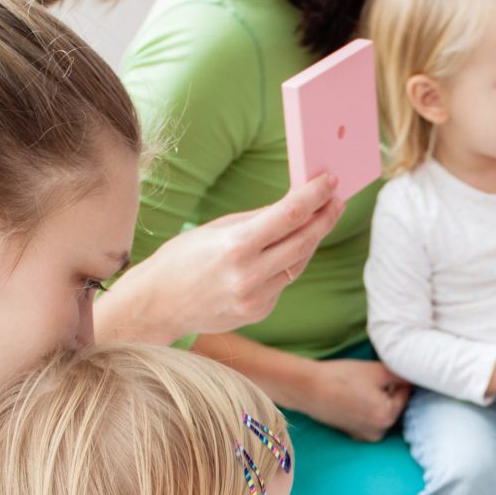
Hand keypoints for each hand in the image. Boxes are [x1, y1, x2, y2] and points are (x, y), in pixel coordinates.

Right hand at [101, 175, 342, 343]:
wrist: (158, 304)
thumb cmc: (182, 259)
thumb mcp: (216, 229)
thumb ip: (258, 219)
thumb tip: (295, 204)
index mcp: (235, 246)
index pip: (289, 216)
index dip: (314, 196)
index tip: (330, 182)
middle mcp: (249, 275)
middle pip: (303, 241)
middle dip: (325, 218)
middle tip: (337, 201)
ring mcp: (256, 299)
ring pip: (298, 264)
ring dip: (311, 240)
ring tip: (319, 220)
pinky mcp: (259, 312)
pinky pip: (284, 282)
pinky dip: (288, 264)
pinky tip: (285, 252)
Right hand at [296, 356, 409, 441]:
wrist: (308, 388)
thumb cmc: (342, 378)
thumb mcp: (377, 371)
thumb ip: (402, 375)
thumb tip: (415, 376)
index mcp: (388, 417)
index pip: (406, 394)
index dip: (398, 378)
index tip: (387, 369)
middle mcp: (379, 432)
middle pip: (394, 405)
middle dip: (388, 390)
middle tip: (373, 376)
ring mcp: (364, 436)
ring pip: (381, 412)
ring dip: (378, 398)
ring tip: (361, 385)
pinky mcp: (352, 434)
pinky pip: (368, 418)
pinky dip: (365, 407)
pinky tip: (354, 395)